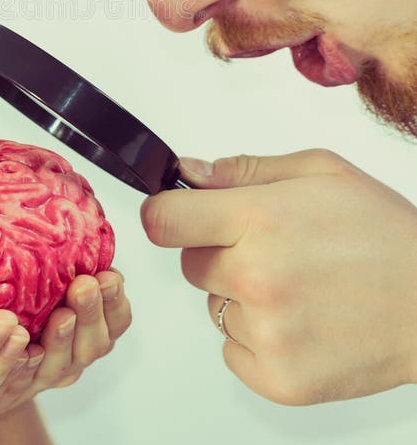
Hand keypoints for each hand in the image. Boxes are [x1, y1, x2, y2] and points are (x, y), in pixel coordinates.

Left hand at [0, 267, 130, 416]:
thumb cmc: (32, 304)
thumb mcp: (58, 281)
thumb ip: (74, 265)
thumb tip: (82, 228)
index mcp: (95, 328)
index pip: (118, 319)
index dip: (115, 300)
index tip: (108, 276)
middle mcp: (78, 353)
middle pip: (96, 342)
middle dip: (91, 311)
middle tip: (84, 285)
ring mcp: (50, 373)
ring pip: (63, 362)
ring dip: (63, 338)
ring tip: (60, 315)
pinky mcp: (18, 386)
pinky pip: (23, 377)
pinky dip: (23, 361)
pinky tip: (19, 341)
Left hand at [140, 149, 416, 404]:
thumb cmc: (385, 234)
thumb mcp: (322, 172)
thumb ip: (246, 170)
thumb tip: (190, 173)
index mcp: (261, 219)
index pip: (164, 220)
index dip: (166, 213)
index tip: (177, 215)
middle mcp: (257, 277)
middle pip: (189, 264)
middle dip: (218, 252)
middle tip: (271, 249)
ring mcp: (267, 333)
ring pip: (214, 307)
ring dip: (241, 297)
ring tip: (299, 286)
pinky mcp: (278, 379)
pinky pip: (232, 350)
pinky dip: (256, 339)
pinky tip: (301, 321)